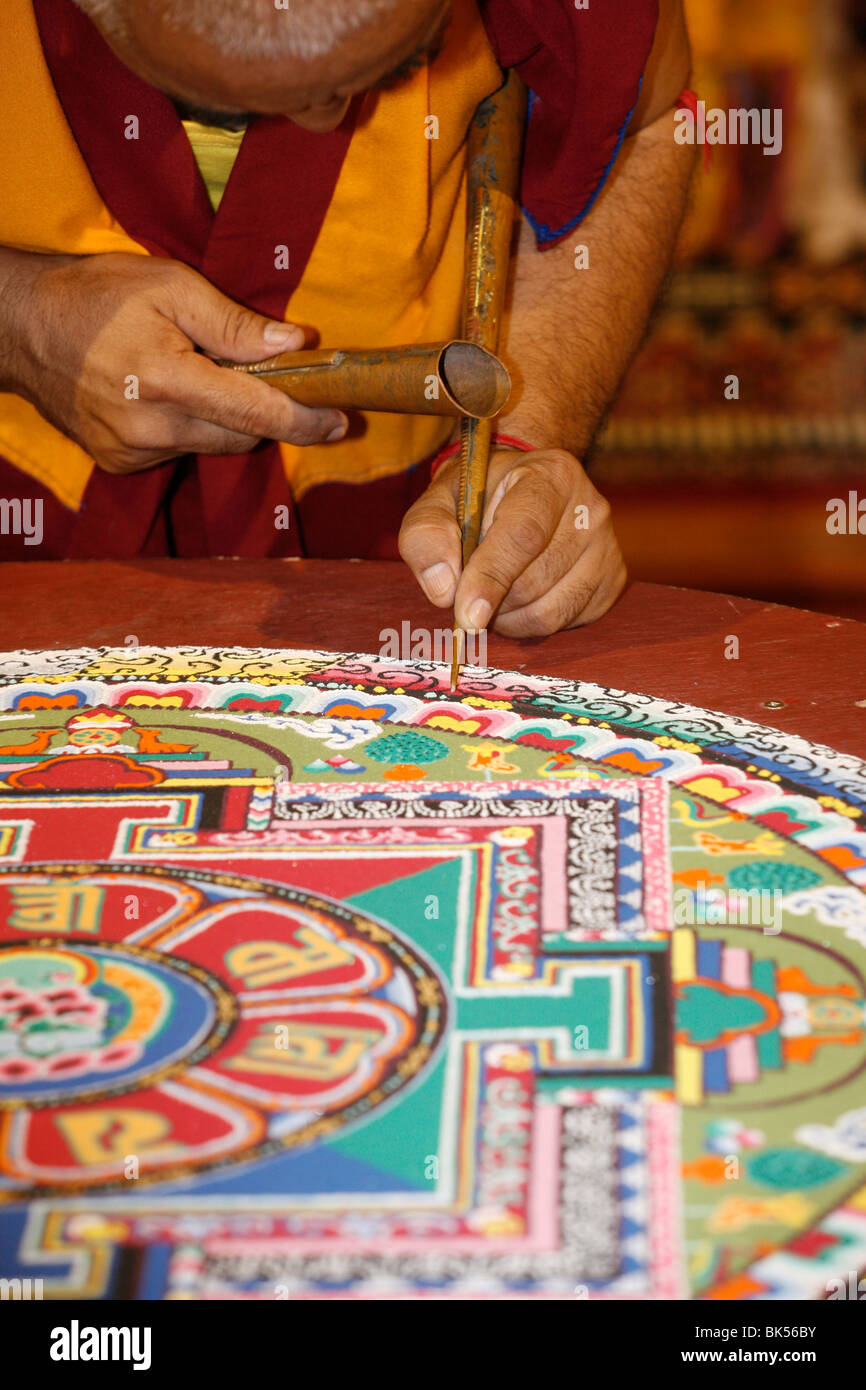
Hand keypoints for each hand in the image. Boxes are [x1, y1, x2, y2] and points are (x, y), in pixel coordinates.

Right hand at [4, 249, 347, 472]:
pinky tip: (166, 393)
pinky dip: (189, 426)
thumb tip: (293, 346)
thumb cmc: (97, 295)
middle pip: (242, 436)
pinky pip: (179, 450)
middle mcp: (151, 428)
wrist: (21, 329)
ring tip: (204, 374)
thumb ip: (234, 323)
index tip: (340, 419)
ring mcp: (133, 452)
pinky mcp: (121, 463)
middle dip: (267, 412)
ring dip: (225, 417)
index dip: (306, 419)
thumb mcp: (170, 286)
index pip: (258, 413)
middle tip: (278, 382)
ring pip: (212, 444)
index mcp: (167, 380)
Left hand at [399, 447, 626, 635]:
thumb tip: (443, 591)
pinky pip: (566, 623)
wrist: (521, 490)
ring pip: (551, 612)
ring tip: (494, 592)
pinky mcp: (613, 580)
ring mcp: (608, 546)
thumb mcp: (438, 500)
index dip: (491, 578)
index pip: (523, 535)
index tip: (465, 615)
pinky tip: (520, 598)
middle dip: (491, 600)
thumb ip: (426, 536)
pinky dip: (531, 623)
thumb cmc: (477, 496)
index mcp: (551, 474)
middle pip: (534, 582)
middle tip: (470, 588)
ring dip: (508, 617)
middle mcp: (591, 507)